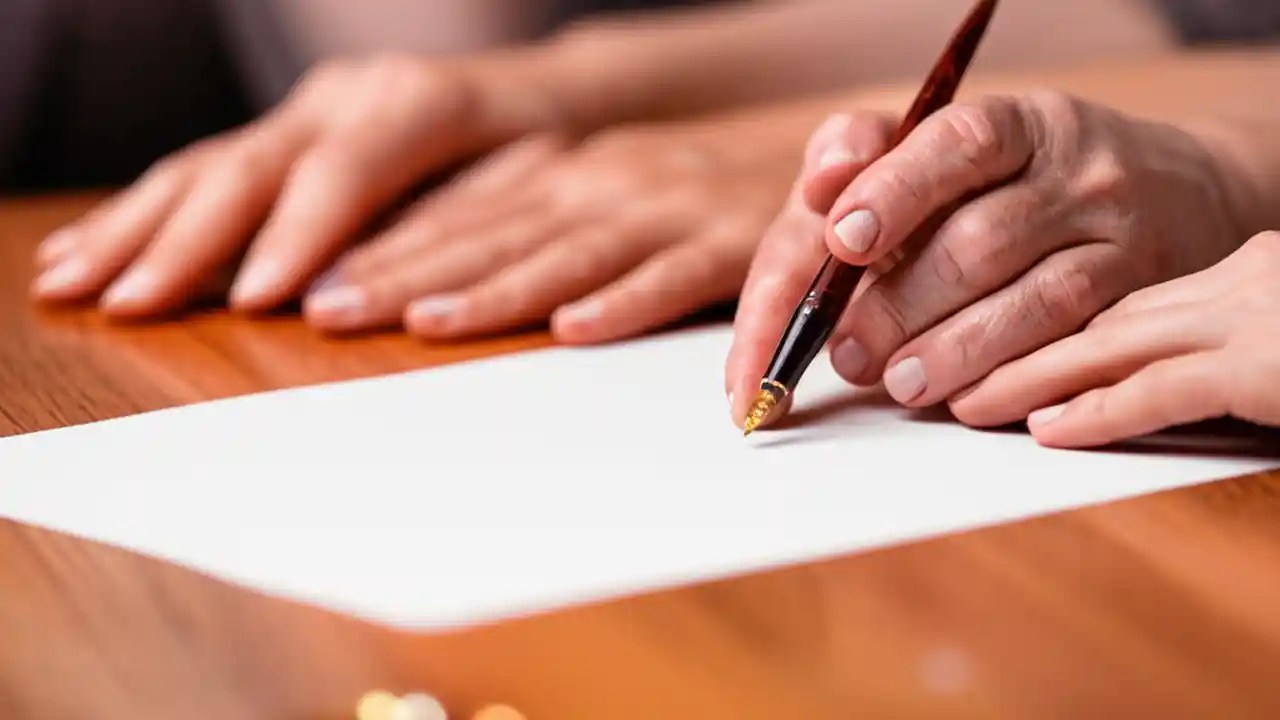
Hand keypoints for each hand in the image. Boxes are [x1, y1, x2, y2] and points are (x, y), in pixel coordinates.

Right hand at [30, 51, 568, 315]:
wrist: (547, 94)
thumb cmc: (552, 145)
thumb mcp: (538, 178)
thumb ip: (471, 224)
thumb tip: (395, 291)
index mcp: (421, 101)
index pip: (344, 172)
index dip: (297, 236)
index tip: (254, 300)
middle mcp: (352, 96)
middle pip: (253, 165)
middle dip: (184, 238)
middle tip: (128, 302)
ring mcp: (311, 109)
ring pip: (209, 162)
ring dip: (135, 223)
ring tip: (68, 278)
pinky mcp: (288, 130)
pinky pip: (205, 167)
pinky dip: (143, 212)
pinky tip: (84, 246)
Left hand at [302, 110, 812, 342]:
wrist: (826, 162)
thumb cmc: (704, 192)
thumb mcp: (610, 192)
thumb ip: (539, 222)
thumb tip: (446, 264)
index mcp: (572, 177)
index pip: (464, 219)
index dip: (389, 254)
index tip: (319, 290)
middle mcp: (607, 186)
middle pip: (494, 236)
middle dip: (408, 275)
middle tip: (331, 314)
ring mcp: (666, 212)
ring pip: (568, 255)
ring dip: (497, 290)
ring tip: (429, 326)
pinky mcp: (731, 245)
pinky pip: (674, 279)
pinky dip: (625, 302)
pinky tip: (575, 331)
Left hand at [727, 92, 1255, 425]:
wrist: (1177, 197)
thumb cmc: (1022, 181)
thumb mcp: (953, 149)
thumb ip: (871, 157)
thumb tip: (819, 185)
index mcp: (1021, 124)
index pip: (960, 142)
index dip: (896, 190)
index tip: (842, 237)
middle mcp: (1081, 172)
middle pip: (983, 239)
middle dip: (902, 303)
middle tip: (848, 350)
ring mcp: (1121, 238)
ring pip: (1036, 302)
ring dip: (954, 351)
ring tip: (898, 381)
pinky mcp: (1145, 302)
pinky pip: (1077, 348)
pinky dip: (1011, 381)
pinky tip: (964, 400)